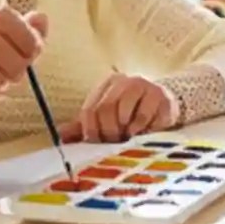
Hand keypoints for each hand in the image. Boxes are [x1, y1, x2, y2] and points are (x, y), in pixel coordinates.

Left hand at [60, 73, 176, 142]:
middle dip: (108, 132)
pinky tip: (142, 132)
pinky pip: (143, 117)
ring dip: (124, 131)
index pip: (89, 109)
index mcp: (106, 85)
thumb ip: (84, 126)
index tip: (97, 142)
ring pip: (124, 113)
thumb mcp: (107, 118)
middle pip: (106, 109)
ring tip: (127, 137)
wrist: (164, 106)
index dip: (91, 130)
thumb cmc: (132, 114)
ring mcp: (144, 85)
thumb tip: (60, 135)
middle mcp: (124, 81)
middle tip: (114, 143)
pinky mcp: (160, 96)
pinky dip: (139, 130)